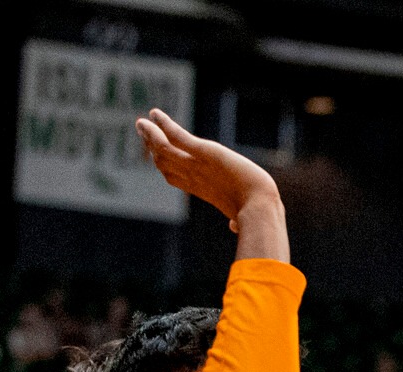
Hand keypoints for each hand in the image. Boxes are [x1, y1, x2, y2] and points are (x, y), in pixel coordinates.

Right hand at [135, 108, 279, 228]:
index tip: (155, 152)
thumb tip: (234, 227)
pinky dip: (164, 125)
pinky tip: (154, 114)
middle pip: (164, 162)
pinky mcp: (205, 153)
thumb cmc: (257, 216)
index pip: (174, 176)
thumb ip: (235, 220)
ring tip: (141, 121)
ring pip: (164, 149)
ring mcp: (197, 166)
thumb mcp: (242, 215)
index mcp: (203, 191)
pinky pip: (178, 137)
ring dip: (151, 134)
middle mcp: (195, 178)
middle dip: (152, 146)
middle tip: (143, 129)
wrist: (261, 210)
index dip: (163, 163)